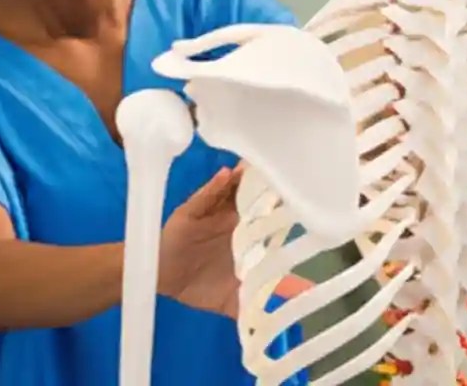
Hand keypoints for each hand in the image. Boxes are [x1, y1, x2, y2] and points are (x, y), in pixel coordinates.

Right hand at [157, 164, 310, 317]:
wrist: (161, 282)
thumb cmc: (197, 286)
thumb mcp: (235, 298)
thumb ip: (262, 301)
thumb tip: (299, 302)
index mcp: (243, 238)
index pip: (267, 217)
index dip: (283, 207)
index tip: (305, 194)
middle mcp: (230, 221)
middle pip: (252, 198)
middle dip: (267, 184)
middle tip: (288, 168)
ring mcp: (210, 214)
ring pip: (230, 191)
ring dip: (244, 178)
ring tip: (262, 164)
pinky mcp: (190, 212)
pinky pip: (204, 196)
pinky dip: (215, 185)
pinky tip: (227, 175)